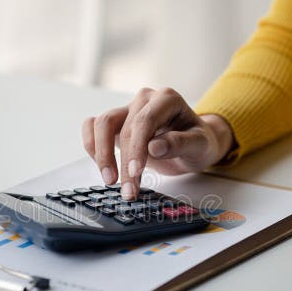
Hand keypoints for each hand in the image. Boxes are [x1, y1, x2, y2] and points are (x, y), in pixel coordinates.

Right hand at [82, 87, 234, 199]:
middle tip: (128, 191)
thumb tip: (154, 147)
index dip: (136, 148)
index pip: (144, 120)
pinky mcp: (116, 123)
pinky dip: (92, 146)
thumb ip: (179, 144)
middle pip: (123, 127)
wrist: (193, 144)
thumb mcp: (199, 145)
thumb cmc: (198, 142)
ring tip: (110, 181)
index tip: (135, 172)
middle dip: (122, 162)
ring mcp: (127, 109)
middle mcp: (144, 100)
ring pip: (101, 124)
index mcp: (166, 99)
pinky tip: (103, 167)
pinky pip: (92, 127)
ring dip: (102, 155)